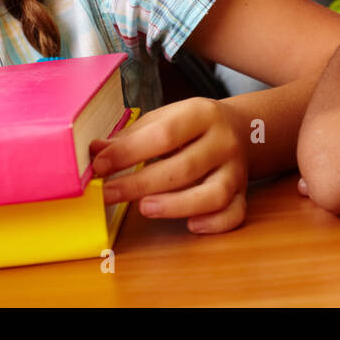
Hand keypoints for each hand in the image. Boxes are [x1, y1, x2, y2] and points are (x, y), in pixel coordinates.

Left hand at [90, 97, 248, 233]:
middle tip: (109, 193)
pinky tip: (191, 225)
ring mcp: (236, 170)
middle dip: (141, 183)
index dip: (129, 151)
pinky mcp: (242, 194)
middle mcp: (223, 141)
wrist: (242, 129)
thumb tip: (96, 151)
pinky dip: (215, 223)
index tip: (100, 164)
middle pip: (185, 167)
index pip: (164, 134)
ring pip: (214, 194)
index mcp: (201, 114)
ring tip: (144, 208)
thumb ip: (132, 136)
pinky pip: (234, 214)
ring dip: (177, 205)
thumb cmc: (191, 127)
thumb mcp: (164, 119)